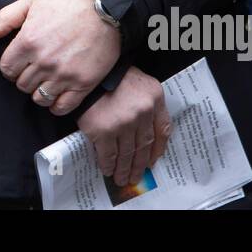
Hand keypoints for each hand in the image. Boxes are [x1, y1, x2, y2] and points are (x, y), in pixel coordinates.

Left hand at [0, 0, 120, 114]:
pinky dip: (56, 105)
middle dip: (25, 77)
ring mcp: (64, 74)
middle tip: (35, 68)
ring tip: (46, 80)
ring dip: (39, 91)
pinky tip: (58, 93)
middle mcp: (43, 61)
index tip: (20, 62)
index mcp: (28, 41)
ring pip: (39, 98)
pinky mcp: (83, 84)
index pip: (6, 69)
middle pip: (22, 85)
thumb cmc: (68, 2)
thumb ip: (5, 18)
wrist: (107, 9)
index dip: (11, 66)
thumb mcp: (33, 0)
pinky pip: (61, 107)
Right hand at [76, 67, 171, 186]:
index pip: (163, 129)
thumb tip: (146, 137)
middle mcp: (143, 112)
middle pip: (144, 145)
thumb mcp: (140, 83)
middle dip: (140, 165)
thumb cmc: (113, 76)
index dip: (158, 149)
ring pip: (127, 153)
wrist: (88, 73)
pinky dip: (109, 165)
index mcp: (155, 98)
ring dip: (125, 169)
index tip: (152, 161)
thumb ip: (148, 105)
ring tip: (122, 178)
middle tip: (136, 177)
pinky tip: (108, 170)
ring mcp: (124, 123)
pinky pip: (109, 154)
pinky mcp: (104, 130)